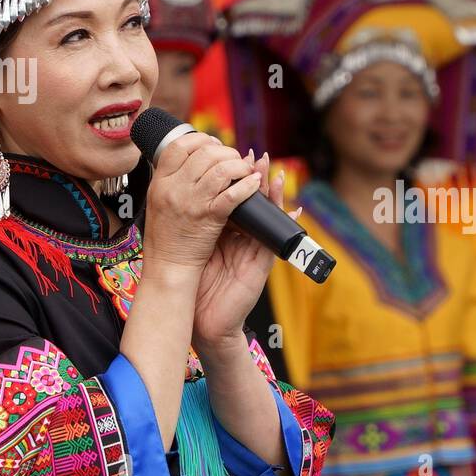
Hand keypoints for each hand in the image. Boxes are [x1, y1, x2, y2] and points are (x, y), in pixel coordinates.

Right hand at [142, 132, 261, 271]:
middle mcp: (173, 188)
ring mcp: (190, 203)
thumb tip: (195, 160)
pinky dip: (247, 186)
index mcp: (160, 182)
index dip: (200, 139)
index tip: (213, 144)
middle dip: (225, 151)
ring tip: (246, 170)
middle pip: (204, 153)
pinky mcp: (207, 219)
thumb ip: (173, 181)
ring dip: (239, 166)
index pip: (179, 146)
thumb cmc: (166, 237)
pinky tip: (254, 183)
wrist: (167, 266)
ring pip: (220, 170)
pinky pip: (231, 195)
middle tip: (234, 159)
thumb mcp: (159, 201)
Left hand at [192, 153, 299, 348]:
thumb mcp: (193, 249)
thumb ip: (196, 226)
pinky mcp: (263, 262)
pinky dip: (282, 219)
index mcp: (223, 231)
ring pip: (266, 214)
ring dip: (271, 192)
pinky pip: (275, 236)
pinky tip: (289, 205)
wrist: (202, 320)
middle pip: (250, 200)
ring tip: (271, 171)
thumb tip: (186, 197)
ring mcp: (254, 248)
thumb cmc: (195, 286)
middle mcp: (241, 236)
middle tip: (255, 156)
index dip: (231, 177)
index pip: (229, 197)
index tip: (228, 155)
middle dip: (253, 177)